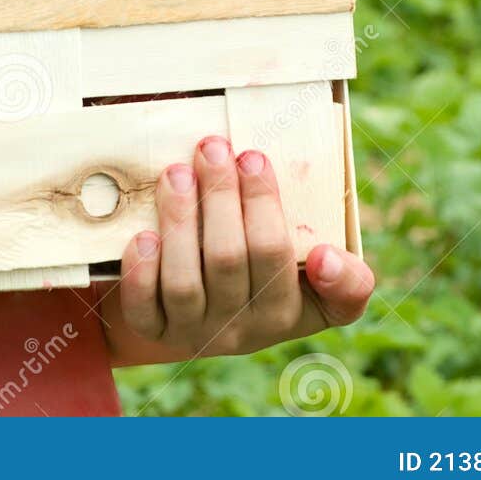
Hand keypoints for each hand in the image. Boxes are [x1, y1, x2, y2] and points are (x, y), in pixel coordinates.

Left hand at [99, 135, 374, 364]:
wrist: (197, 309)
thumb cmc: (261, 273)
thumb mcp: (311, 278)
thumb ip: (338, 271)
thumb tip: (328, 257)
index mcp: (290, 309)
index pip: (285, 265)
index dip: (298, 247)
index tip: (292, 207)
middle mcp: (244, 328)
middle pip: (230, 260)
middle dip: (221, 196)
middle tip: (213, 147)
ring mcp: (196, 331)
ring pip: (185, 282)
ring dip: (179, 221)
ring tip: (176, 173)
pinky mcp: (155, 331)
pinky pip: (144, 310)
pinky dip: (142, 273)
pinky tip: (144, 235)